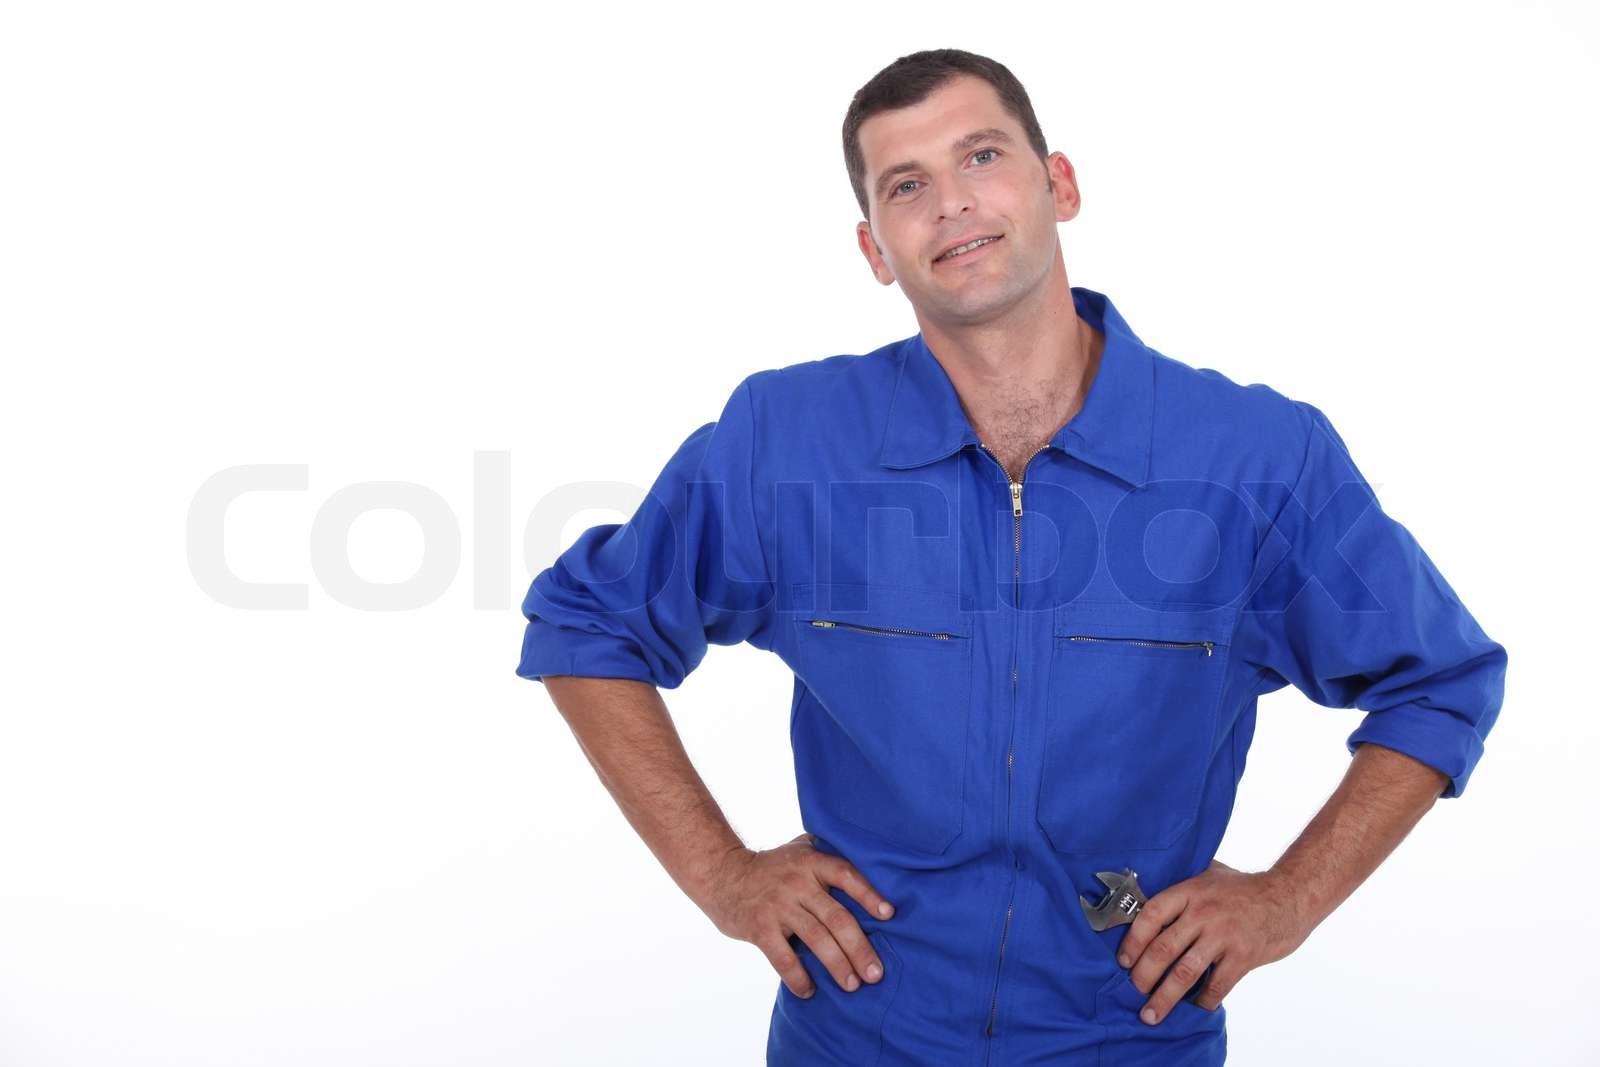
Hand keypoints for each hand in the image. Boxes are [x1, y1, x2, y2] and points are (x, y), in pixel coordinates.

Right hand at [698, 832, 895, 998]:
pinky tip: (809, 990)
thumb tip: (869, 858)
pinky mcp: (759, 928)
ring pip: (816, 939)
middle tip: (875, 974)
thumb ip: (827, 852)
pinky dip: (798, 978)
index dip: (868, 894)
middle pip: (837, 917)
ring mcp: (778, 906)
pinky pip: (783, 958)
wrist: (722, 873)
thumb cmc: (771, 865)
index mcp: (811, 862)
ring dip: (837, 965)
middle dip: (859, 948)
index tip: (888, 915)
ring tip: (852, 985)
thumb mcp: (798, 849)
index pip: (846, 875)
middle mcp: (797, 883)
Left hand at [1115, 859, 1310, 1024]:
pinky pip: (1216, 986)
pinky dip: (1203, 1001)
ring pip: (1184, 973)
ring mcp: (1223, 936)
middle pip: (1163, 949)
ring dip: (1165, 997)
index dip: (1132, 940)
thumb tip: (1148, 895)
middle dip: (1143, 976)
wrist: (1289, 896)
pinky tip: (1195, 1007)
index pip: (1151, 915)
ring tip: (1151, 1014)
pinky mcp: (1243, 956)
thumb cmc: (1244, 887)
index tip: (1123, 961)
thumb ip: (1182, 884)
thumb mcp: (1209, 873)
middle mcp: (1203, 913)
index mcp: (1190, 891)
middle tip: (1134, 992)